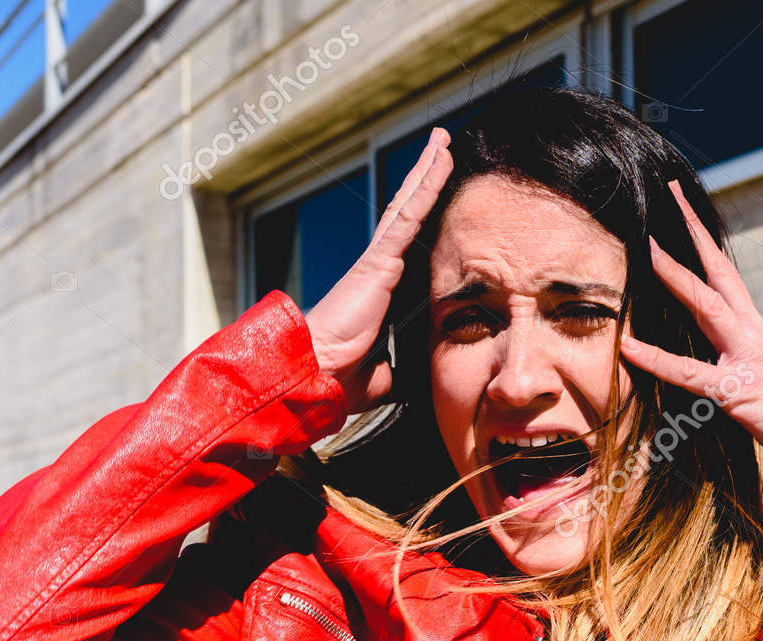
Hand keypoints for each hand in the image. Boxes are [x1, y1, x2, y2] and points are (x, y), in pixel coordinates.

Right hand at [304, 127, 452, 412]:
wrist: (319, 375)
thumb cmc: (343, 377)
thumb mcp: (385, 372)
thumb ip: (398, 366)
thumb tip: (412, 379)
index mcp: (380, 290)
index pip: (407, 245)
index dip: (422, 218)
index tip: (437, 199)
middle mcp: (379, 266)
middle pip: (407, 213)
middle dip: (424, 180)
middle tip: (442, 149)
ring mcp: (378, 259)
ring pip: (409, 204)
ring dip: (427, 170)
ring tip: (443, 139)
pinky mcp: (379, 259)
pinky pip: (409, 214)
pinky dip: (427, 185)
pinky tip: (441, 159)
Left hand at [617, 180, 762, 488]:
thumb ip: (749, 364)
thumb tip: (728, 362)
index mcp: (759, 332)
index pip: (728, 277)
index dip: (706, 244)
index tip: (685, 212)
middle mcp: (754, 336)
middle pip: (719, 274)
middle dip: (693, 234)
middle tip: (671, 195)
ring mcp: (748, 361)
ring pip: (708, 308)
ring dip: (676, 277)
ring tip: (646, 250)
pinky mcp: (740, 394)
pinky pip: (690, 374)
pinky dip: (656, 360)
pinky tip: (628, 347)